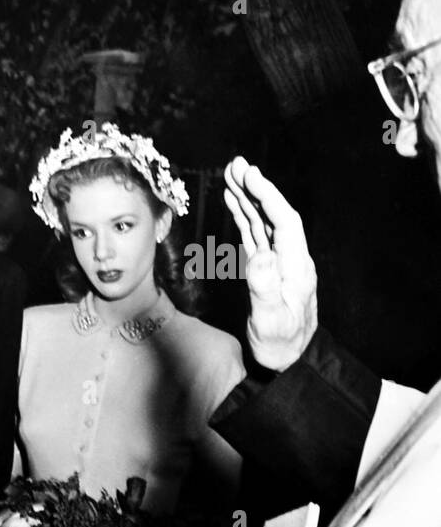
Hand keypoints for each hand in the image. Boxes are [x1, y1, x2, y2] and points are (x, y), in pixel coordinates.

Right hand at [222, 156, 318, 371]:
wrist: (286, 361)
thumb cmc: (280, 345)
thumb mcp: (272, 320)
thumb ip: (265, 288)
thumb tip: (259, 256)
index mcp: (295, 267)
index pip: (284, 221)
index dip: (268, 196)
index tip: (250, 176)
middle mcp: (289, 260)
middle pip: (273, 215)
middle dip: (255, 189)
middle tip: (236, 165)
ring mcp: (278, 263)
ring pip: (262, 223)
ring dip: (247, 199)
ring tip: (231, 176)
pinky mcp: (267, 270)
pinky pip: (255, 236)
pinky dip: (244, 218)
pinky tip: (235, 205)